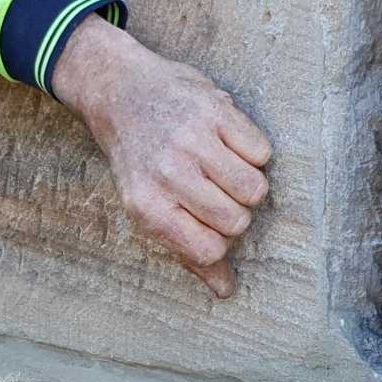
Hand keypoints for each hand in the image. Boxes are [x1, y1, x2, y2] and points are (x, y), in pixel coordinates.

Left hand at [50, 15, 273, 298]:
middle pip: (236, 220)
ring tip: (222, 168)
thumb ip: (186, 250)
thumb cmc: (140, 158)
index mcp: (147, 206)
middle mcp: (168, 173)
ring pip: (254, 189)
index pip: (208, 250)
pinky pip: (261, 151)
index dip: (218, 242)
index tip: (207, 224)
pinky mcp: (215, 110)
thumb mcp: (146, 207)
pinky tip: (228, 142)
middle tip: (213, 190)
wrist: (120, 91)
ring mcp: (192, 139)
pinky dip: (253, 151)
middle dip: (234, 211)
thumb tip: (226, 290)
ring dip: (247, 183)